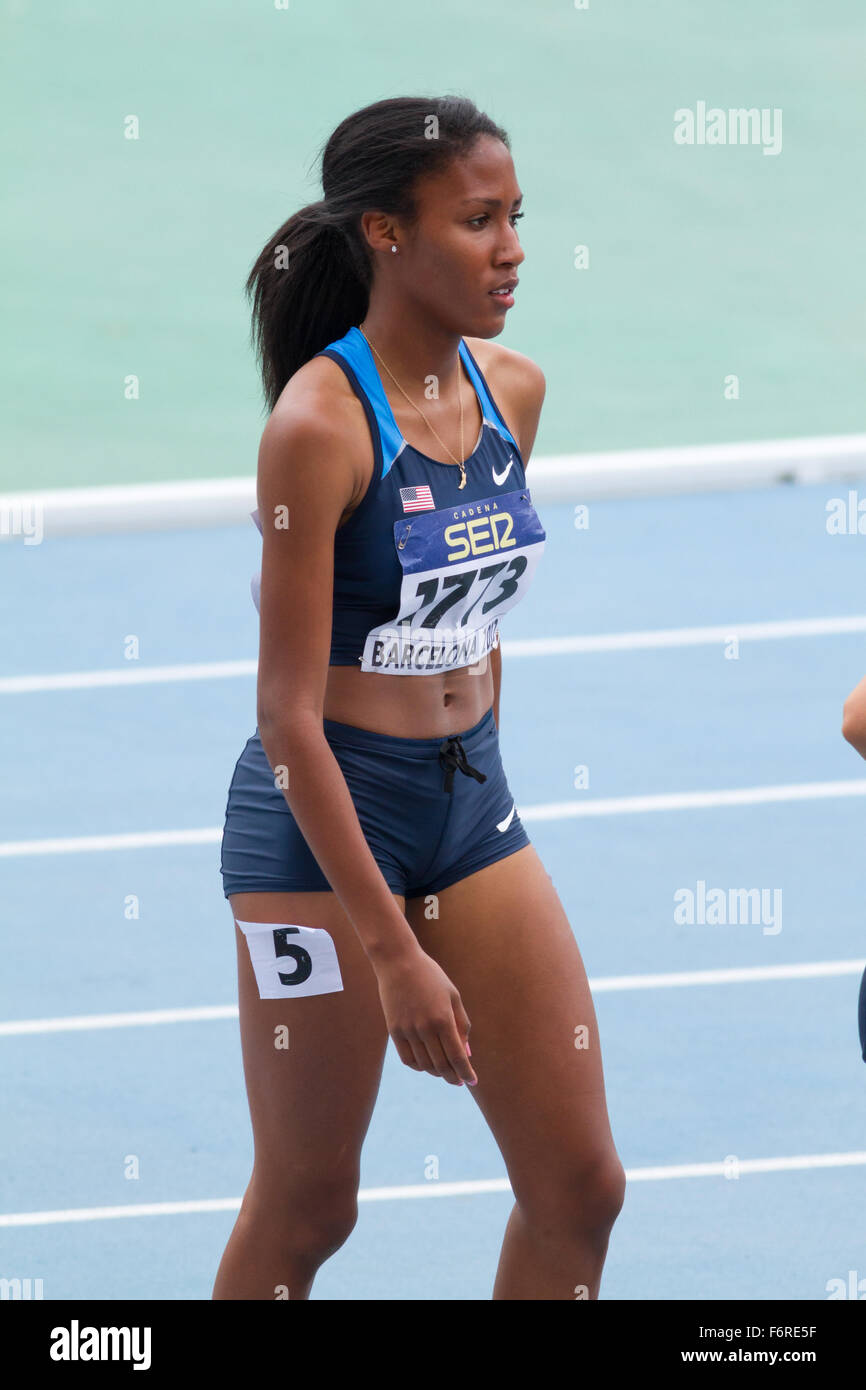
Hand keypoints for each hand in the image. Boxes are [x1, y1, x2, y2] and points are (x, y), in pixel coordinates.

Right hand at [375, 947, 476, 1086]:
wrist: (398, 962)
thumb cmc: (431, 976)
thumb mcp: (453, 996)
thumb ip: (462, 1025)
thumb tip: (467, 1052)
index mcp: (443, 1019)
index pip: (457, 1056)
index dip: (466, 1072)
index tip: (473, 1081)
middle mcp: (425, 1028)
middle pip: (441, 1064)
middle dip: (453, 1077)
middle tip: (459, 1081)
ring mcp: (407, 1030)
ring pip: (424, 1064)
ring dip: (437, 1072)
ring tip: (445, 1072)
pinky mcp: (393, 1030)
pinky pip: (407, 1058)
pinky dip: (419, 1066)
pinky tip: (426, 1064)